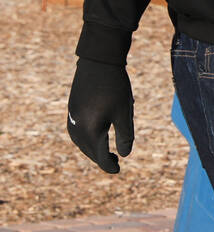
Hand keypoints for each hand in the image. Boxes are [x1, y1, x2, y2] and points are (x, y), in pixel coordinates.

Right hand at [67, 59, 133, 173]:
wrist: (98, 62)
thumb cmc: (114, 87)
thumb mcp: (124, 112)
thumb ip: (125, 135)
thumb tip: (125, 155)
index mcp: (90, 131)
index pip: (99, 157)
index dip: (109, 166)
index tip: (118, 170)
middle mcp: (76, 128)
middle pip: (89, 151)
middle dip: (101, 158)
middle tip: (115, 161)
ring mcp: (71, 118)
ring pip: (81, 142)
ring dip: (93, 149)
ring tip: (105, 151)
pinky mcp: (71, 110)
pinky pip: (77, 131)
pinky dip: (87, 138)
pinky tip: (95, 134)